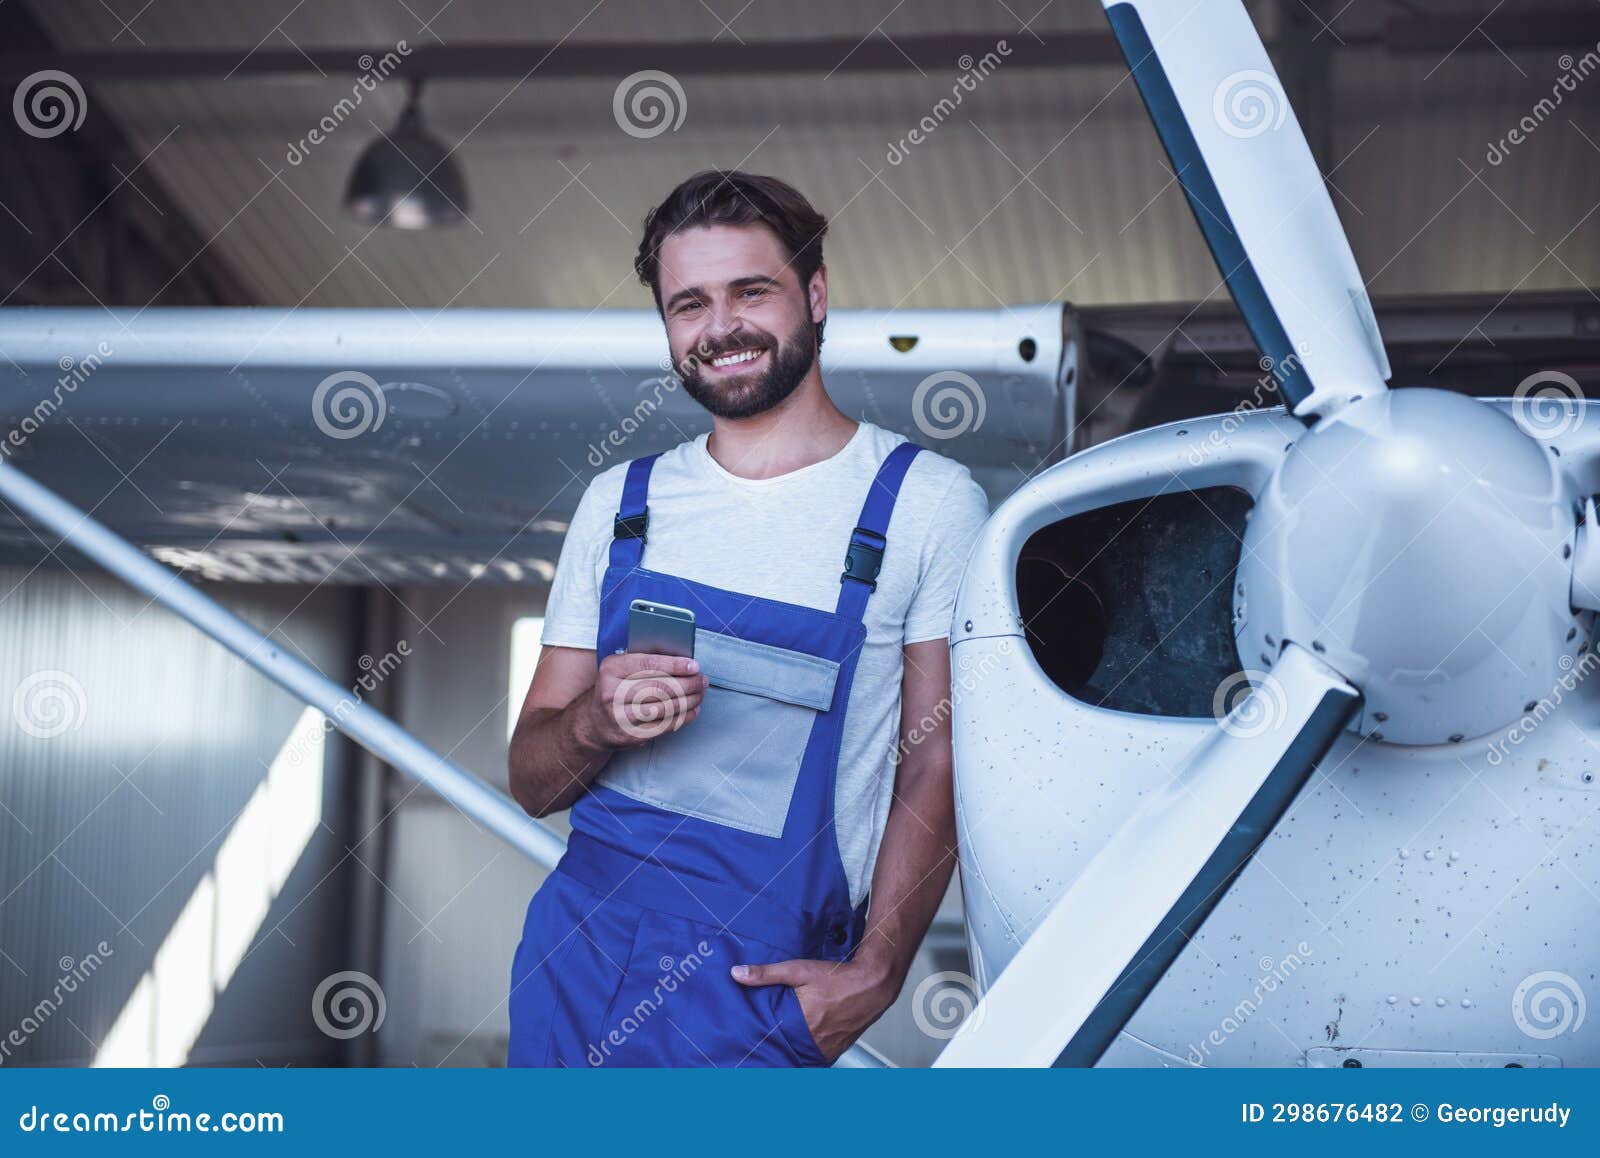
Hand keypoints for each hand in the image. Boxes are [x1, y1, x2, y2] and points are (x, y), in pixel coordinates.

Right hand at [584, 652, 705, 747]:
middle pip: (659, 687)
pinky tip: (693, 711)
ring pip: (664, 707)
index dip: (675, 665)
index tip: (695, 666)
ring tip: (700, 694)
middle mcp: (612, 692)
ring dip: (689, 701)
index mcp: (611, 669)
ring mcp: (620, 716)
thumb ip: (644, 661)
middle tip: (702, 681)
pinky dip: (683, 718)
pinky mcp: (629, 735)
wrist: (595, 722)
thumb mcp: (620, 669)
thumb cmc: (615, 689)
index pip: (648, 664)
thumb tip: (682, 659)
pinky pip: (663, 726)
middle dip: (688, 684)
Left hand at [731, 957, 896, 1064]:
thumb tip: (738, 974)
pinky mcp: (837, 1050)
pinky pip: (816, 1057)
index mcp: (803, 1022)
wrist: (873, 984)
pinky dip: (806, 1052)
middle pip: (785, 1051)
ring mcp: (828, 1048)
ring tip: (780, 1044)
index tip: (748, 1040)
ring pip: (800, 1057)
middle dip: (773, 1047)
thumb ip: (767, 973)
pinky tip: (801, 1044)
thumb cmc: (839, 977)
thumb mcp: (799, 970)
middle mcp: (815, 1040)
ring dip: (790, 1052)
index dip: (759, 1040)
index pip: (771, 1040)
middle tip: (761, 1043)